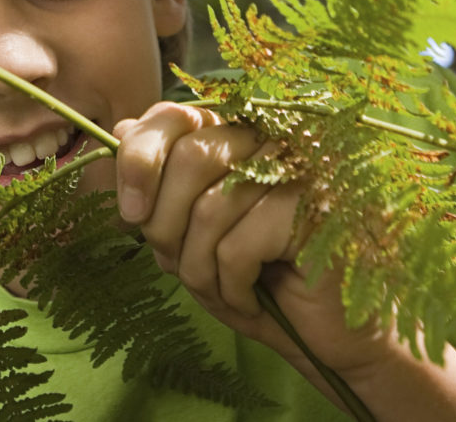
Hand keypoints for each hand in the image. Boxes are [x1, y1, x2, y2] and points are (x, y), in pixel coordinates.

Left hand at [112, 102, 378, 372]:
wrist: (333, 339)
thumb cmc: (261, 285)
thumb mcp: (194, 237)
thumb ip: (161, 184)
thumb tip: (122, 126)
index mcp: (242, 138)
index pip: (176, 116)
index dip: (140, 158)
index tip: (130, 213)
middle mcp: (274, 142)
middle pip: (191, 156)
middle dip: (166, 224)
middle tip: (177, 265)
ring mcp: (302, 171)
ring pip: (211, 207)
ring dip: (200, 268)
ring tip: (220, 291)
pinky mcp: (317, 210)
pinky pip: (239, 245)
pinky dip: (232, 286)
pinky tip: (251, 300)